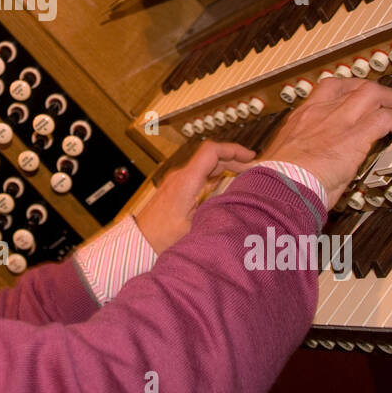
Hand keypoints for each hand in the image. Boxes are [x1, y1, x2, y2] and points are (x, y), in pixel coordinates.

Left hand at [134, 140, 255, 253]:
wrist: (137, 242)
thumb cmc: (160, 238)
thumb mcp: (196, 230)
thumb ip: (219, 217)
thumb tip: (244, 212)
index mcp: (186, 181)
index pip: (211, 151)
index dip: (233, 149)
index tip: (250, 157)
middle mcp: (181, 177)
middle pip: (211, 157)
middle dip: (234, 160)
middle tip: (254, 170)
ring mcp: (177, 182)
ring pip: (205, 166)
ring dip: (225, 168)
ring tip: (245, 178)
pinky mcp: (176, 189)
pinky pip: (199, 176)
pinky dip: (215, 177)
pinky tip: (226, 188)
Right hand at [257, 77, 391, 202]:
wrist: (280, 184)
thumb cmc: (278, 179)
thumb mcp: (286, 160)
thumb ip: (301, 155)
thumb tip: (306, 165)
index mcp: (301, 117)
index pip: (327, 90)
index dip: (346, 90)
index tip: (355, 96)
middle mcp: (320, 112)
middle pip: (353, 85)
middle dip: (374, 90)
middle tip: (387, 99)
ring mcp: (339, 120)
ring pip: (372, 93)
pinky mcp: (356, 135)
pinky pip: (387, 118)